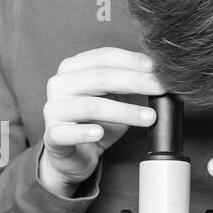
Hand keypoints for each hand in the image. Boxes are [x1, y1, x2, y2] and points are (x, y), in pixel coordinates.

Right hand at [40, 48, 166, 196]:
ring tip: (148, 117)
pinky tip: (99, 133)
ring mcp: (53, 110)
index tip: (156, 68)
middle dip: (135, 82)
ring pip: (90, 106)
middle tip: (160, 89)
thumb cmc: (94, 122)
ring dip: (124, 111)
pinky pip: (66, 133)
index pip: (103, 57)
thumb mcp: (114, 98)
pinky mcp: (52, 136)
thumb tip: (159, 73)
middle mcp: (59, 85)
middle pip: (100, 78)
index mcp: (72, 68)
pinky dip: (84, 132)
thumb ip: (129, 84)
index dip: (132, 61)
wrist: (73, 156)